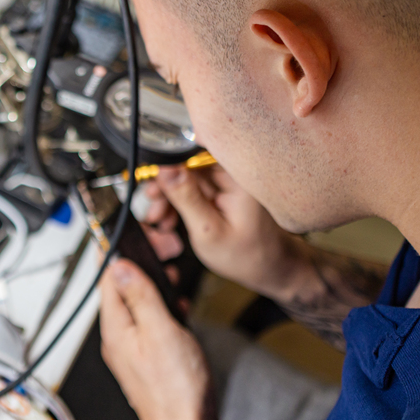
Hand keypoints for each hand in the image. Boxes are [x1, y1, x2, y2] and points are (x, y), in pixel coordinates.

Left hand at [99, 258, 214, 419]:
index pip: (108, 278)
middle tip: (166, 251)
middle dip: (143, 265)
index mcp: (115, 328)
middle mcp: (118, 338)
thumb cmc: (175, 392)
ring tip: (173, 275)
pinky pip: (150, 322)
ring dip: (155, 285)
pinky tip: (178, 308)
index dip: (124, 252)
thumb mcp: (160, 331)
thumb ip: (139, 296)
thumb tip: (119, 266)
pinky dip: (163, 308)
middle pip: (122, 288)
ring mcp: (133, 348)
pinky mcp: (149, 358)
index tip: (141, 238)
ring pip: (138, 304)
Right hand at [146, 164, 303, 301]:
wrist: (268, 270)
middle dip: (166, 185)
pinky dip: (178, 203)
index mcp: (237, 176)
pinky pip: (192, 189)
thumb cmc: (246, 255)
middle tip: (152, 203)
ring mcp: (227, 182)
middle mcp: (233, 174)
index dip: (169, 160)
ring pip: (186, 178)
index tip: (151, 175)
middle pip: (188, 164)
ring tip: (160, 218)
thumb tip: (164, 168)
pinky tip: (171, 219)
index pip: (196, 150)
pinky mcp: (221, 191)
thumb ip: (186, 197)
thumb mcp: (208, 230)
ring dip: (168, 197)